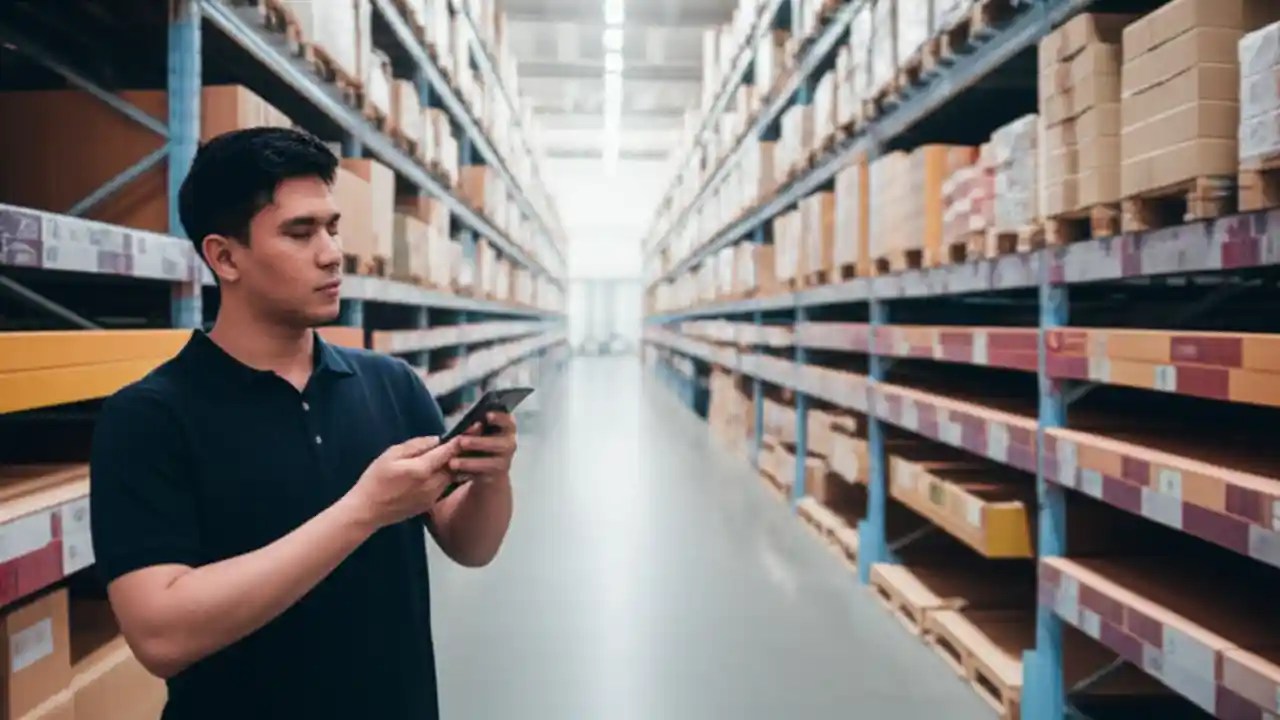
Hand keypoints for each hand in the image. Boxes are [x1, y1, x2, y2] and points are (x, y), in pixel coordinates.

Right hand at [344, 436, 460, 528]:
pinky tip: (443, 469)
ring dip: (455, 464)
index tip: (474, 428)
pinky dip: (447, 476)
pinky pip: (444, 486)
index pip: (448, 451)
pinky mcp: (430, 504)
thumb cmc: (375, 479)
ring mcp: (433, 496)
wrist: (368, 510)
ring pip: (451, 476)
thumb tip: (436, 440)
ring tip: (458, 452)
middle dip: (461, 451)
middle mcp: (432, 484)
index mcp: (422, 469)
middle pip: (455, 464)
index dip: (462, 439)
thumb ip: (416, 445)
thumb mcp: (391, 454)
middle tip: (469, 438)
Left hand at [450, 412, 517, 483]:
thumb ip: (474, 424)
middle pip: (499, 444)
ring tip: (453, 462)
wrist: (487, 466)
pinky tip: (455, 472)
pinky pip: (483, 476)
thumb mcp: (478, 429)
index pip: (508, 421)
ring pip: (490, 463)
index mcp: (507, 429)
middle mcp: (509, 444)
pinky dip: (468, 473)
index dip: (499, 418)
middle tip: (461, 442)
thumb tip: (466, 418)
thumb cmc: (480, 439)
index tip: (487, 415)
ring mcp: (504, 462)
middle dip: (479, 442)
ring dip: (471, 462)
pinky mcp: (496, 476)